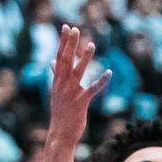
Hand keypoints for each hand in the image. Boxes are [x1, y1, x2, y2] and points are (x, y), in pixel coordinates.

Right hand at [43, 25, 108, 150]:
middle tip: (75, 29)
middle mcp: (63, 84)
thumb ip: (56, 75)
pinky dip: (101, 81)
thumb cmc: (60, 112)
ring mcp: (72, 93)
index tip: (66, 27)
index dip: (63, 42)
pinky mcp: (81, 102)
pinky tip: (109, 73)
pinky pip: (93, 89)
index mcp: (57, 81)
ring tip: (91, 45)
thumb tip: (52, 63)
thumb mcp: (55, 92)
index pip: (59, 57)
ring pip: (78, 72)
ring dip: (84, 58)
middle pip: (65, 60)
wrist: (60, 134)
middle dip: (70, 44)